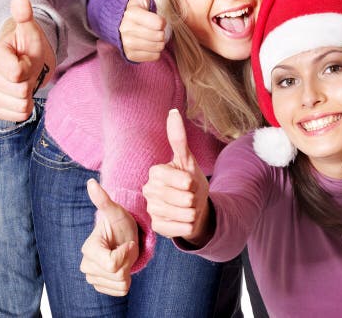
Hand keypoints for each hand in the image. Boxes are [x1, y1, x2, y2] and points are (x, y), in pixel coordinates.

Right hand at [0, 0, 54, 120]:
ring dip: (28, 95)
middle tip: (28, 71)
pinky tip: (20, 94)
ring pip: (20, 106)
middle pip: (21, 91)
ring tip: (24, 81)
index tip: (26, 58)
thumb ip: (24, 16)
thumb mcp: (30, 30)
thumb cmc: (28, 45)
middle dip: (31, 81)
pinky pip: (17, 116)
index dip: (30, 66)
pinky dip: (24, 107)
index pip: (19, 74)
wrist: (24, 60)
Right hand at [80, 179, 138, 296]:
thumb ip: (103, 200)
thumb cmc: (121, 223)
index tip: (127, 242)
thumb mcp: (117, 212)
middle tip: (124, 248)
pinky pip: (121, 291)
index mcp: (89, 249)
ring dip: (127, 270)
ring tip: (123, 256)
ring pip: (120, 284)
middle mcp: (86, 265)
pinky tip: (122, 266)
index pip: (112, 264)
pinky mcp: (101, 287)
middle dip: (127, 261)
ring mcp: (93, 278)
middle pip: (117, 274)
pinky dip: (126, 280)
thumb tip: (91, 182)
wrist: (124, 237)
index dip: (125, 253)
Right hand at [120, 0, 166, 61]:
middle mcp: (127, 30)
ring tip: (149, 34)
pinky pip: (153, 56)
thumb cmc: (134, 9)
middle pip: (160, 36)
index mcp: (132, 14)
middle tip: (152, 26)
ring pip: (158, 47)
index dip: (161, 21)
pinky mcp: (130, 55)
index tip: (154, 17)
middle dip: (160, 31)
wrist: (117, 27)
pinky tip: (146, 43)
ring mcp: (127, 44)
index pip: (159, 24)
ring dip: (157, 41)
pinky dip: (153, 51)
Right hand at [143, 109, 210, 244]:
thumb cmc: (189, 180)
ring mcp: (151, 210)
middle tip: (190, 196)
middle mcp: (148, 191)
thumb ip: (178, 138)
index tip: (190, 181)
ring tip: (189, 207)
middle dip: (193, 197)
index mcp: (155, 172)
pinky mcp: (157, 227)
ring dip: (192, 211)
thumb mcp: (187, 159)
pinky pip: (181, 228)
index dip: (189, 181)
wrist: (193, 206)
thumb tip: (173, 111)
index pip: (176, 178)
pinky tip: (186, 219)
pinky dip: (189, 224)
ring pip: (183, 213)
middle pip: (182, 197)